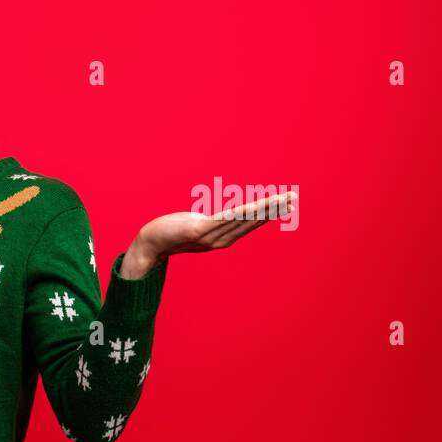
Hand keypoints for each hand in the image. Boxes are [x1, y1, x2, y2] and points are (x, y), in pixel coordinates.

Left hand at [123, 191, 297, 275]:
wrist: (149, 243)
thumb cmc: (171, 232)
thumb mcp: (197, 227)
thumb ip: (212, 224)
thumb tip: (224, 217)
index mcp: (221, 238)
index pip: (249, 224)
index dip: (268, 214)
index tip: (287, 203)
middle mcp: (219, 240)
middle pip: (250, 222)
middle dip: (273, 210)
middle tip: (293, 198)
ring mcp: (210, 237)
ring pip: (241, 220)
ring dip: (263, 210)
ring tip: (281, 200)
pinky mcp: (198, 231)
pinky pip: (224, 220)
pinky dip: (241, 214)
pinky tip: (253, 207)